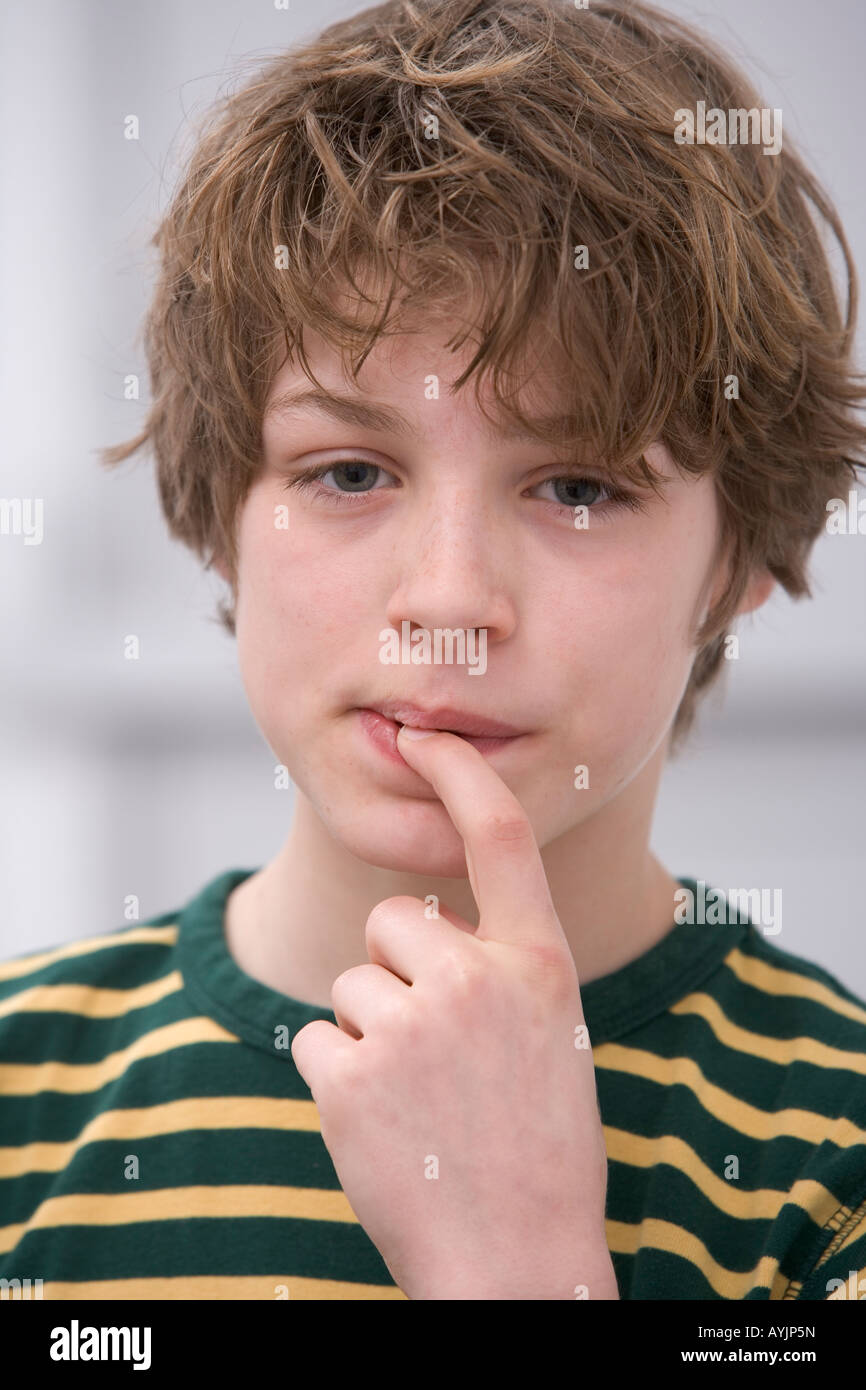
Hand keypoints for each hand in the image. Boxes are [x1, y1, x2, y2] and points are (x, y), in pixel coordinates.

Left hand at [291, 725, 617, 1299]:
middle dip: (398, 965)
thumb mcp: (550, 1035)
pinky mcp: (349, 1074)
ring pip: (352, 983)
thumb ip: (500, 965)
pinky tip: (384, 1122)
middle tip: (434, 1045)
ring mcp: (411, 1025)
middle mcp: (477, 979)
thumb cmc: (537, 1146)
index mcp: (540, 965)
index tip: (424, 734)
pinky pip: (317, 1036)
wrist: (517, 1260)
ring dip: (369, 1030)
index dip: (460, 773)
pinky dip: (337, 1074)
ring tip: (418, 1097)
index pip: (500, 837)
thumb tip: (427, 914)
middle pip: (395, 919)